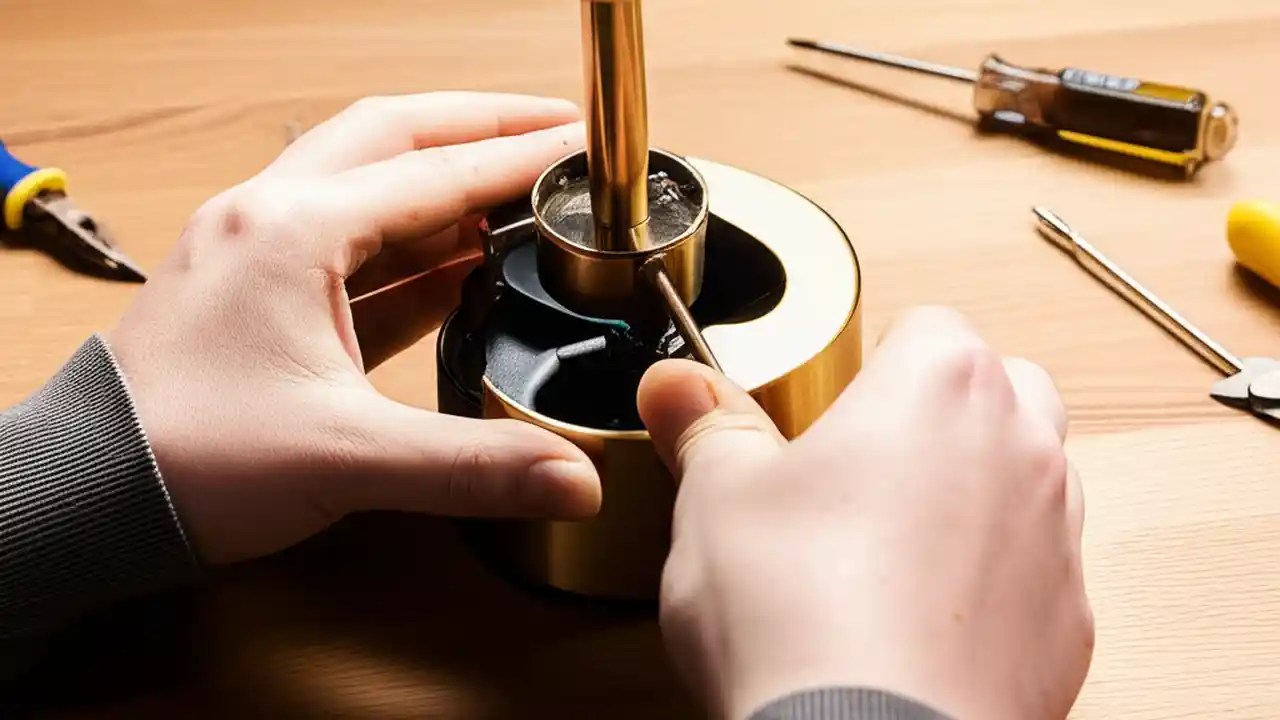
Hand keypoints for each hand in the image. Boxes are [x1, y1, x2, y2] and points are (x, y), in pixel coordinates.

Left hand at [108, 92, 600, 564]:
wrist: (93, 495)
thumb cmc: (189, 458)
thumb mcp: (347, 456)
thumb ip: (472, 463)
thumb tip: (576, 477)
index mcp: (292, 231)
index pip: (434, 173)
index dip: (519, 158)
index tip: (582, 146)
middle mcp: (271, 219)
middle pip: (394, 136)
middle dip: (481, 127)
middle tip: (554, 131)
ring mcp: (259, 251)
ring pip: (368, 181)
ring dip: (444, 179)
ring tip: (518, 192)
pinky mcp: (258, 291)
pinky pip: (351, 246)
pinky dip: (411, 242)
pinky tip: (458, 261)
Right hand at [638, 306, 1092, 719]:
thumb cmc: (797, 614)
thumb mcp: (718, 497)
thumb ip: (705, 426)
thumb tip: (674, 387)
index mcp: (939, 385)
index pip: (928, 325)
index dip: (873, 359)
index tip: (830, 406)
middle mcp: (1019, 447)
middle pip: (999, 389)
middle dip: (941, 414)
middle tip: (862, 467)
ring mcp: (1056, 537)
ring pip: (1029, 478)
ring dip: (974, 493)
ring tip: (887, 549)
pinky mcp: (1067, 624)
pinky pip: (1037, 573)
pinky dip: (992, 580)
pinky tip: (918, 619)